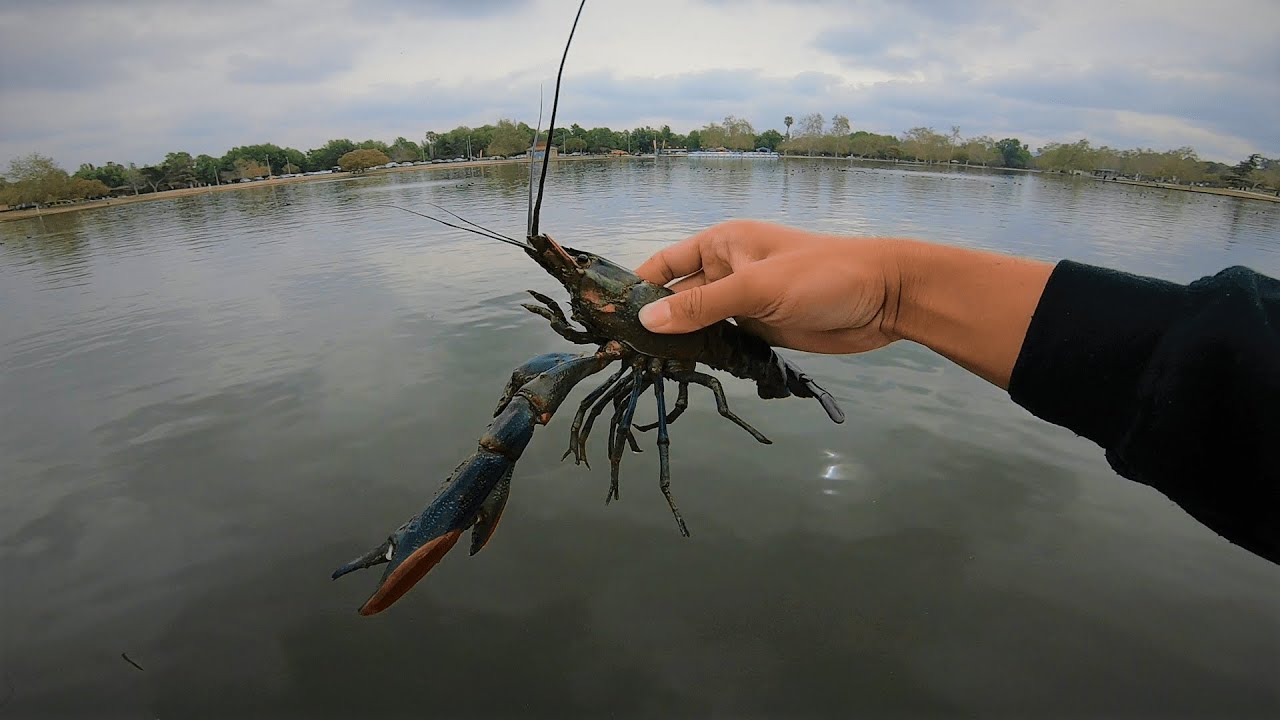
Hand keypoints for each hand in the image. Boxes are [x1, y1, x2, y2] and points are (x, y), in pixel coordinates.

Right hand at [634, 220, 902, 353]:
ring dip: (678, 344)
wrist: (885, 298)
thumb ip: (703, 306)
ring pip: (696, 325)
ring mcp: (742, 303)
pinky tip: (685, 374)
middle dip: (652, 322)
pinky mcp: (759, 330)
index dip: (635, 286)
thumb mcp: (757, 287)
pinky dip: (705, 356)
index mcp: (721, 244)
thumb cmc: (823, 276)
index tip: (607, 315)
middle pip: (675, 298)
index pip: (663, 264)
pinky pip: (721, 343)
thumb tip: (647, 321)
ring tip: (647, 370)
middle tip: (622, 356)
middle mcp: (726, 271)